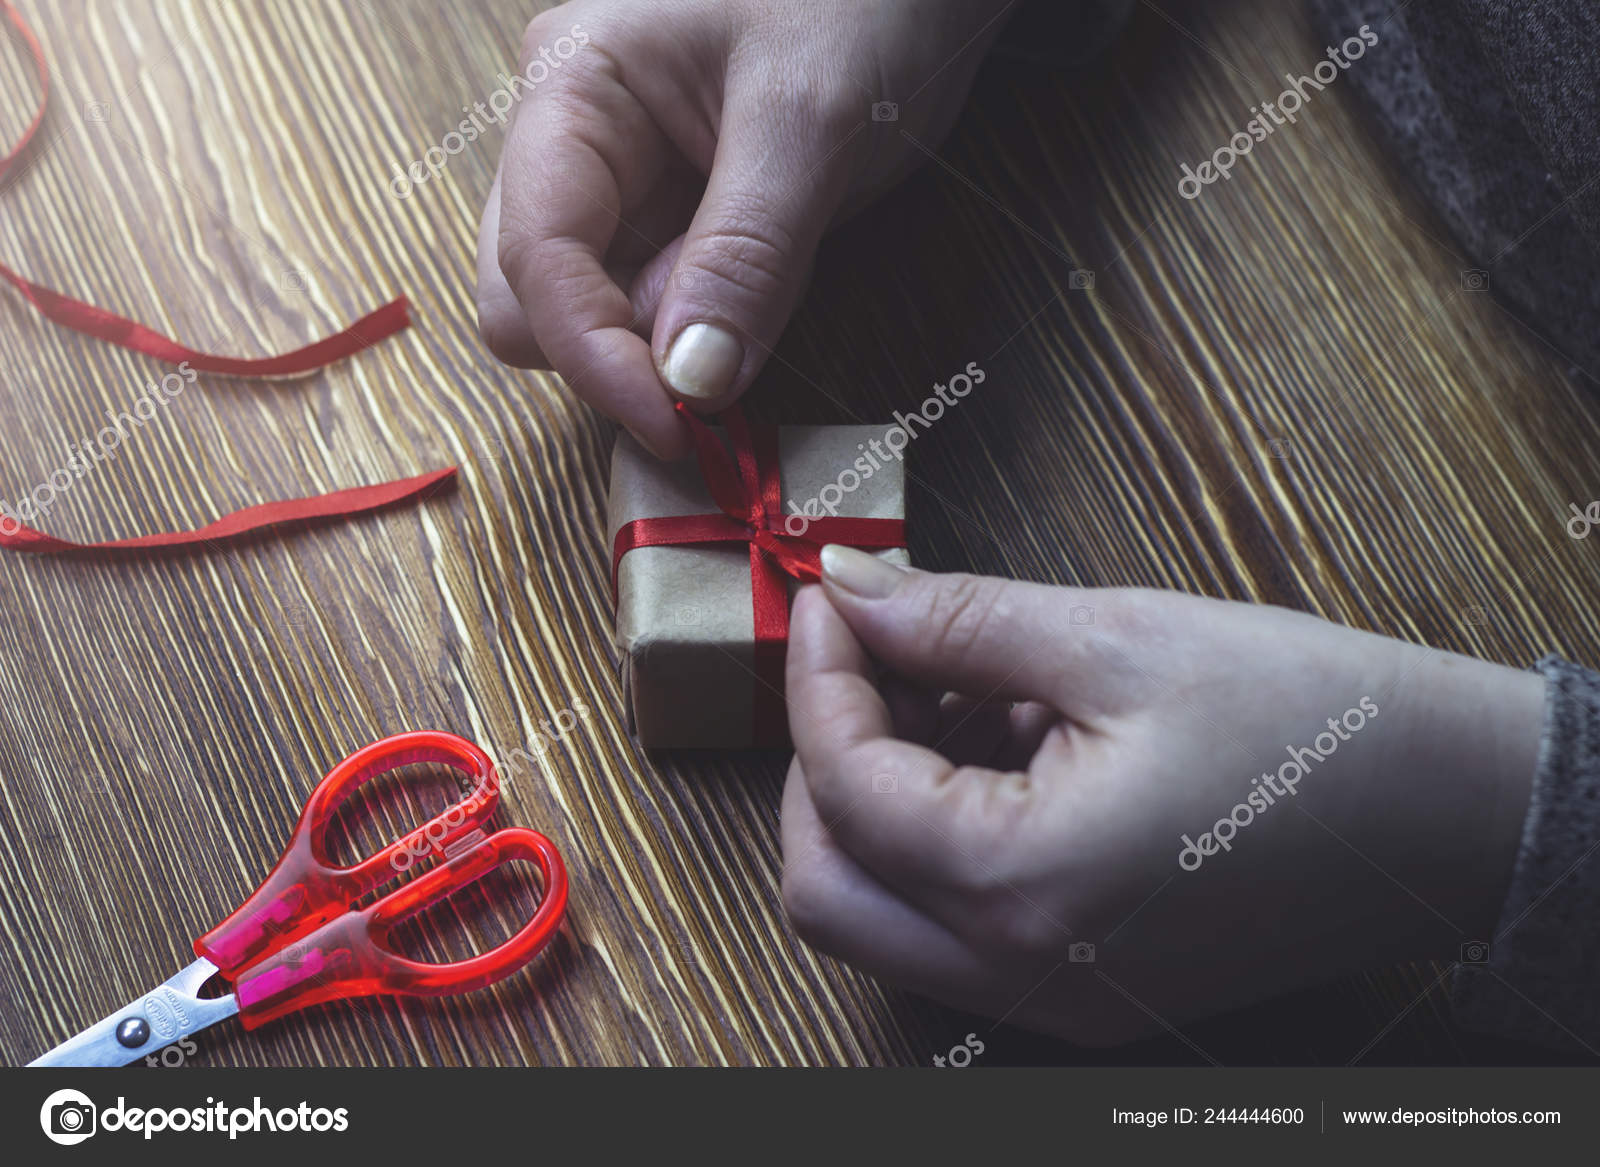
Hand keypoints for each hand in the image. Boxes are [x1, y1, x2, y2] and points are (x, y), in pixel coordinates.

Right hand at [477, 0, 1010, 457]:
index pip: (534, 258)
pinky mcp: (675, 219)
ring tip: (763, 306)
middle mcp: (575, 141)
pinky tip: (756, 311)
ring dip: (661, 353)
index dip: (593, 357)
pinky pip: (658, 308)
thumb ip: (746, 252)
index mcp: (574, 87)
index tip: (677, 424)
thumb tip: (689, 380)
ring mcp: (622, 183)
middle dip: (614, 358)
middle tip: (720, 382)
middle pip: (533, 300)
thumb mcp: (810, 119)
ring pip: (592, 315)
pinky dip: (698, 338)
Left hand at [780, 547, 1545, 1044]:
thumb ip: (956, 619)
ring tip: (955, 689)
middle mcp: (1021, 973)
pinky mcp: (1080, 989)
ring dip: (878, 796)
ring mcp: (1051, 998)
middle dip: (823, 762)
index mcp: (1024, 887)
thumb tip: (852, 588)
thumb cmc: (1310, 723)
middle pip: (826, 888)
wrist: (1450, 810)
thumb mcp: (1117, 640)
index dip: (821, 675)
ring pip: (880, 914)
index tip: (837, 595)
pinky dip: (941, 834)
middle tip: (872, 658)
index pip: (845, 787)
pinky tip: (1004, 741)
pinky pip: (953, 924)